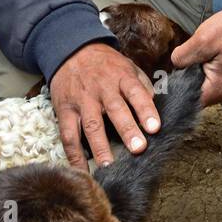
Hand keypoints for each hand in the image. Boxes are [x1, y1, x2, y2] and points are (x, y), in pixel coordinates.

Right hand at [49, 43, 159, 169]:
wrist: (71, 51)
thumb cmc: (106, 65)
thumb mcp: (128, 66)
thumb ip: (142, 86)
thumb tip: (157, 108)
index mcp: (121, 76)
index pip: (135, 92)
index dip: (145, 109)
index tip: (155, 128)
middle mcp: (101, 88)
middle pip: (115, 109)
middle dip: (127, 130)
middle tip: (138, 148)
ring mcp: (81, 100)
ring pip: (91, 125)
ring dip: (100, 147)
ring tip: (109, 166)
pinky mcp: (64, 110)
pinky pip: (68, 135)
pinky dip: (74, 155)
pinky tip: (82, 171)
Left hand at [171, 5, 221, 105]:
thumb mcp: (204, 38)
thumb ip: (184, 56)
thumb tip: (175, 65)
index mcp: (220, 88)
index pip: (190, 99)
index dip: (179, 85)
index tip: (177, 70)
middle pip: (201, 92)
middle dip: (194, 75)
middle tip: (197, 54)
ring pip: (213, 85)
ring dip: (207, 71)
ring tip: (212, 52)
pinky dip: (219, 70)